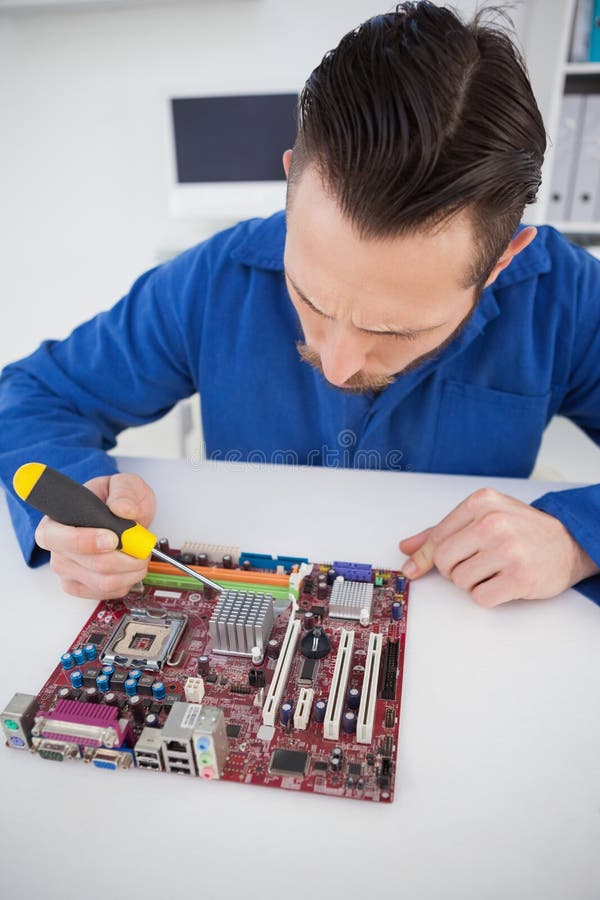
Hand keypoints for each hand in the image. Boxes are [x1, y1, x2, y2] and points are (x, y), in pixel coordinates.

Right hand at [35, 472, 155, 600]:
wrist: (123, 515)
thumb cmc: (115, 498)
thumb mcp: (123, 484)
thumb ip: (124, 493)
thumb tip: (122, 509)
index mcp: (56, 521)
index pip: (56, 537)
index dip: (84, 541)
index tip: (113, 539)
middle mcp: (57, 549)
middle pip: (91, 564)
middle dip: (126, 557)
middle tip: (142, 546)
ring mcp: (68, 571)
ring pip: (103, 582)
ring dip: (131, 570)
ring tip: (140, 554)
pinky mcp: (81, 587)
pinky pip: (108, 592)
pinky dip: (127, 581)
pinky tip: (130, 567)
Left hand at [398, 487, 598, 606]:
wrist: (569, 542)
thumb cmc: (523, 529)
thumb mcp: (484, 516)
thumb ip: (443, 531)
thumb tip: (407, 548)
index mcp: (481, 503)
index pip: (437, 537)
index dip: (427, 557)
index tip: (417, 568)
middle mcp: (493, 523)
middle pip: (444, 561)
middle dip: (453, 570)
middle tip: (474, 565)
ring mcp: (508, 550)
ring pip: (460, 581)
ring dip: (472, 583)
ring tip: (493, 570)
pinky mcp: (520, 577)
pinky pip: (480, 597)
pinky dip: (486, 595)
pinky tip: (502, 582)